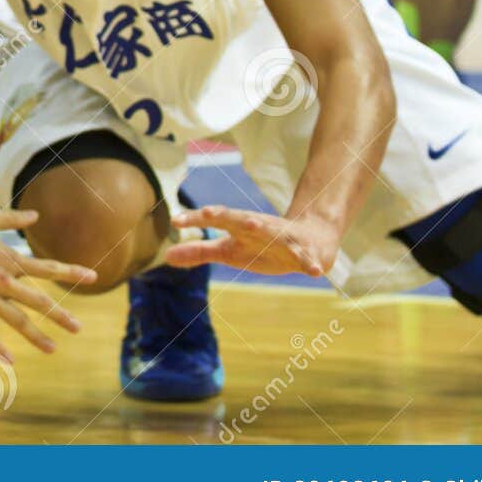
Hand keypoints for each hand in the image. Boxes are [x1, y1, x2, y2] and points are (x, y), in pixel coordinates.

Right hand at [0, 206, 96, 360]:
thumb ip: (14, 219)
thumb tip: (36, 215)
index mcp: (10, 259)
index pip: (47, 268)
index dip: (72, 272)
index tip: (94, 277)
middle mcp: (2, 279)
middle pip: (38, 300)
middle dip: (60, 315)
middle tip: (78, 328)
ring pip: (16, 320)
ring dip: (36, 336)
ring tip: (53, 349)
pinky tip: (10, 360)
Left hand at [165, 205, 339, 276]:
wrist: (309, 240)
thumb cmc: (261, 246)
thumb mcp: (229, 250)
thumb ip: (199, 252)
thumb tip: (166, 257)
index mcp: (239, 227)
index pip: (215, 219)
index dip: (196, 220)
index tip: (176, 220)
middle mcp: (260, 228)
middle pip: (241, 219)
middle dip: (226, 215)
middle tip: (209, 211)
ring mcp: (284, 239)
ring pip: (274, 234)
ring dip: (265, 229)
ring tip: (253, 224)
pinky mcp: (306, 253)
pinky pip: (308, 258)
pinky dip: (310, 263)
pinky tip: (315, 270)